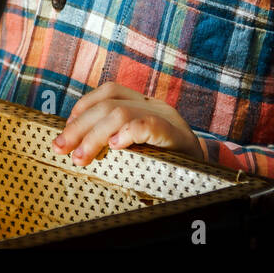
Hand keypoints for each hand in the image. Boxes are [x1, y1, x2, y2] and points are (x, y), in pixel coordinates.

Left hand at [52, 82, 203, 163]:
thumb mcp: (141, 149)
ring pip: (121, 113)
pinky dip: (129, 133)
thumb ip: (117, 140)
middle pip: (108, 104)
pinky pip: (151, 126)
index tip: (66, 129)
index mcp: (145, 104)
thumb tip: (78, 146)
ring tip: (81, 157)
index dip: (83, 107)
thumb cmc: (169, 166)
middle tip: (60, 148)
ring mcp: (168, 119)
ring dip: (94, 135)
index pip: (109, 92)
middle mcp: (155, 106)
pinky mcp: (179, 137)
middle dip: (79, 127)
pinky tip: (115, 146)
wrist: (213, 180)